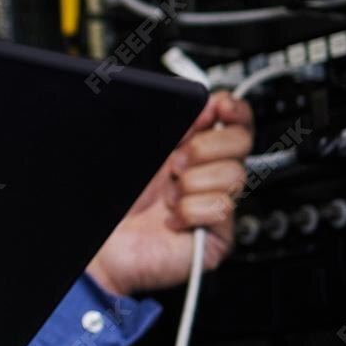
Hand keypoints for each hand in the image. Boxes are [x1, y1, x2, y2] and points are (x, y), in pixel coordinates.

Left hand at [86, 90, 255, 297]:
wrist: (103, 244)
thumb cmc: (116, 201)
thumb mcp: (145, 149)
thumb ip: (178, 122)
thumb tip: (207, 101)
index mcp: (196, 149)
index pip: (236, 121)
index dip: (234, 110)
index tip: (218, 107)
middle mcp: (210, 175)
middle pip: (242, 142)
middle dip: (206, 146)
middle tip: (174, 162)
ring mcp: (216, 204)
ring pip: (233, 175)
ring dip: (190, 183)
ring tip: (167, 197)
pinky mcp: (218, 235)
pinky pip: (221, 207)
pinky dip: (189, 210)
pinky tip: (172, 219)